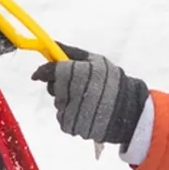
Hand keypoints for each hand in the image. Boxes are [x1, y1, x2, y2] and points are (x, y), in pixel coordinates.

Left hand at [31, 45, 148, 146]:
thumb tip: (49, 43)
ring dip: (68, 101)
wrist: (130, 111)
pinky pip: (63, 118)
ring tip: (88, 101)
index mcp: (79, 72)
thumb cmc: (112, 82)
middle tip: (78, 87)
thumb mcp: (95, 60)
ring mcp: (72, 111)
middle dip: (61, 86)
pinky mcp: (71, 126)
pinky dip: (71, 115)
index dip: (43, 72)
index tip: (38, 74)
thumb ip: (70, 52)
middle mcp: (73, 92)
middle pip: (54, 88)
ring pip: (59, 103)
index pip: (51, 71)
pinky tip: (86, 112)